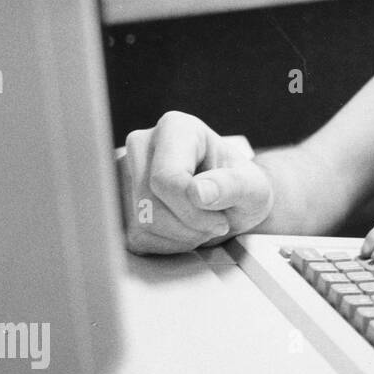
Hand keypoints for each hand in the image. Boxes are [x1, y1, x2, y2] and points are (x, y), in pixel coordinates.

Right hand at [118, 111, 272, 253]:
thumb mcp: (254, 188)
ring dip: (180, 236)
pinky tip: (185, 231)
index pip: (167, 177)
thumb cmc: (243, 190)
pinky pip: (136, 239)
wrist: (235, 205)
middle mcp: (143, 144)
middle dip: (189, 225)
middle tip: (217, 224)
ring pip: (140, 223)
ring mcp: (125, 173)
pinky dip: (167, 245)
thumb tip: (198, 192)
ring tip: (202, 224)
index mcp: (176, 128)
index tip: (221, 219)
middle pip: (149, 203)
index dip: (194, 208)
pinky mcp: (119, 204)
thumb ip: (232, 186)